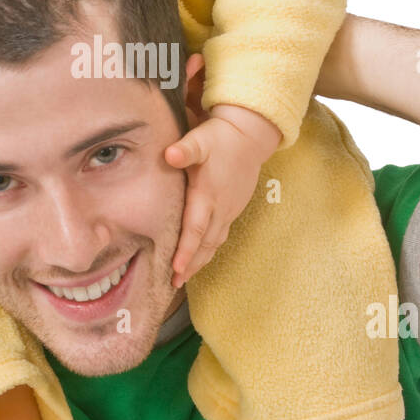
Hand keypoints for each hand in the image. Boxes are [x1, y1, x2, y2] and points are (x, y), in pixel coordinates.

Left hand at [163, 116, 264, 285]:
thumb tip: (171, 154)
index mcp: (207, 194)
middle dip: (191, 265)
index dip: (186, 250)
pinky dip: (209, 250)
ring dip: (200, 261)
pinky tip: (201, 258)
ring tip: (184, 278)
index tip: (177, 269)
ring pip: (213, 242)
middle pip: (205, 243)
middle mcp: (220, 207)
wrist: (249, 136)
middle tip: (174, 283)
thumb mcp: (200, 139)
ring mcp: (228, 210)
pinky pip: (220, 236)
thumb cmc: (220, 137)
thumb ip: (185, 149)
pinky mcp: (232, 209)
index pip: (196, 228)